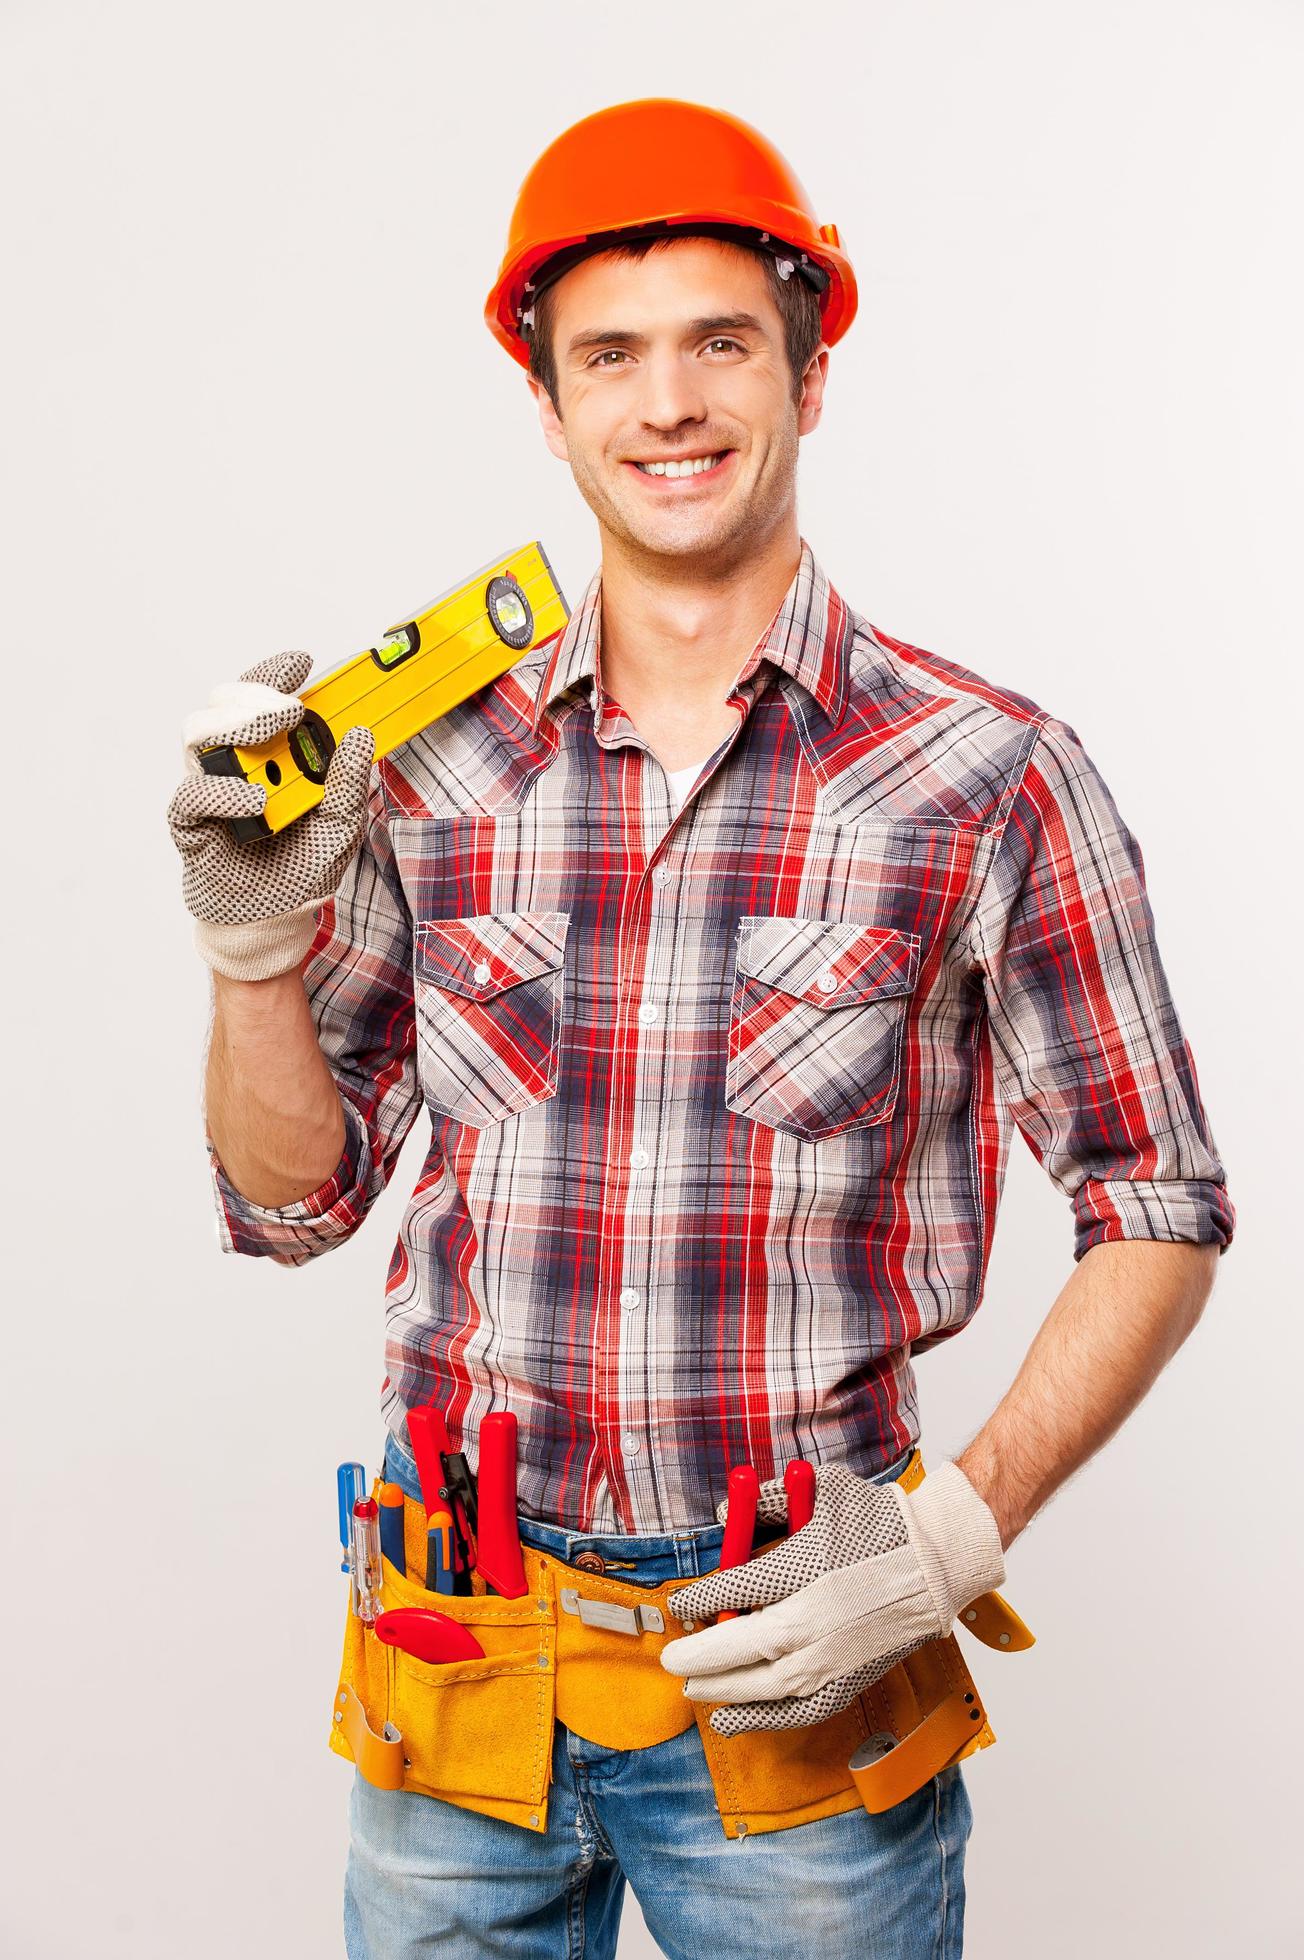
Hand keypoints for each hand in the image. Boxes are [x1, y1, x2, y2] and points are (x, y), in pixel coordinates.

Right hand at [167, 651, 374, 979]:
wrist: (275, 918)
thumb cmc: (303, 864)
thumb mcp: (342, 825)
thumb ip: (349, 784)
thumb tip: (361, 737)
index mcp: (271, 751)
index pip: (263, 696)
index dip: (276, 674)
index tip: (302, 665)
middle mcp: (236, 760)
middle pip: (224, 703)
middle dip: (256, 696)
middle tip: (291, 710)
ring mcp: (210, 787)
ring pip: (197, 733)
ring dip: (235, 728)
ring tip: (272, 738)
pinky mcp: (190, 823)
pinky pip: (191, 795)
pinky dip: (222, 793)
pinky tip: (255, 801)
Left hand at [660, 1461, 1004, 1734]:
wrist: (936, 1560)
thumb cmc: (880, 1524)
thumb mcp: (822, 1492)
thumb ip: (770, 1502)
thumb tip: (724, 1515)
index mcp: (801, 1570)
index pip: (731, 1591)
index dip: (699, 1601)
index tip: (681, 1607)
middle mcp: (811, 1620)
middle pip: (738, 1647)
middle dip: (698, 1655)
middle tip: (671, 1659)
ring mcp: (831, 1658)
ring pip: (763, 1686)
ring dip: (722, 1689)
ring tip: (694, 1688)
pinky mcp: (848, 1682)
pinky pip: (796, 1710)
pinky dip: (761, 1719)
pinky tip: (731, 1718)